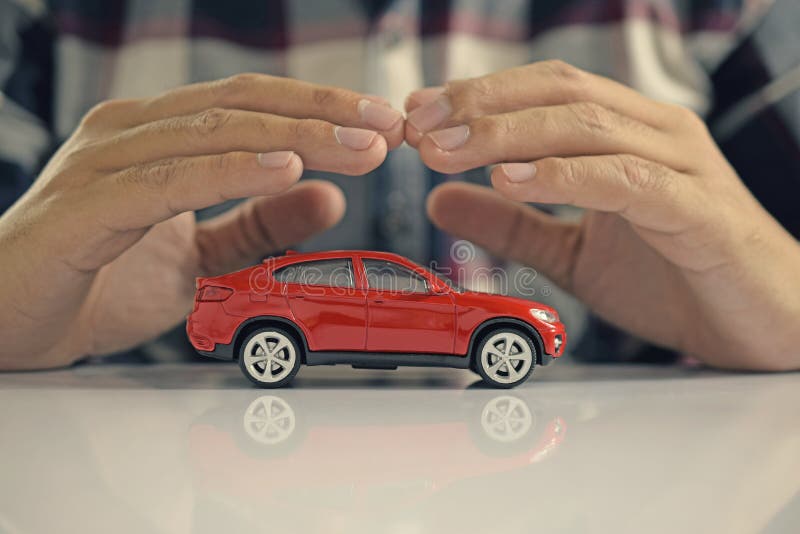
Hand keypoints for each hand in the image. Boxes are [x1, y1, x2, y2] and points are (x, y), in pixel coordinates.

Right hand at [0, 74, 404, 369]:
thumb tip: (327, 197)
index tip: (381, 124)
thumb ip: (256, 223)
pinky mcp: (86, 205)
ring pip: (214, 133)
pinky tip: (287, 169)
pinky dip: (231, 172)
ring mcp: (104, 162)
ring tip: (359, 148)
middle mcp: (130, 133)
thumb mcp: (199, 253)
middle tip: (388, 126)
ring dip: (296, 137)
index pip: (251, 103)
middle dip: (324, 113)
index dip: (320, 108)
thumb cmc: (94, 280)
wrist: (12, 321)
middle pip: (242, 105)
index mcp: (157, 134)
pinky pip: (170, 181)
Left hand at [407, 60, 799, 370]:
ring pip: (586, 127)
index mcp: (626, 134)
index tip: (417, 114)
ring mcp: (681, 167)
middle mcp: (656, 135)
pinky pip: (625, 180)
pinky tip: (512, 179)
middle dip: (480, 106)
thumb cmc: (675, 279)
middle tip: (417, 124)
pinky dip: (565, 175)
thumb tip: (439, 200)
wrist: (758, 328)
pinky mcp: (698, 212)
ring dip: (507, 135)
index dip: (478, 97)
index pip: (544, 91)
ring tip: (447, 151)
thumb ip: (511, 223)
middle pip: (558, 94)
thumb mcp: (571, 250)